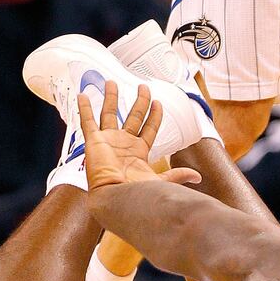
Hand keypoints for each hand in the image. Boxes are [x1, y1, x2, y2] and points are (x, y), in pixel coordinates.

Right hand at [77, 81, 199, 189]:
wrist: (115, 198)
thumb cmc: (135, 193)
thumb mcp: (160, 181)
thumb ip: (176, 175)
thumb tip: (197, 177)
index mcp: (139, 152)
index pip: (149, 128)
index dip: (154, 116)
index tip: (158, 103)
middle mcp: (124, 144)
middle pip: (133, 117)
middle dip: (139, 102)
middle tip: (143, 87)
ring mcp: (108, 141)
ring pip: (109, 114)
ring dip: (111, 98)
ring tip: (112, 82)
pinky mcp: (93, 141)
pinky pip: (87, 121)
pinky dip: (84, 108)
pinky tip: (82, 95)